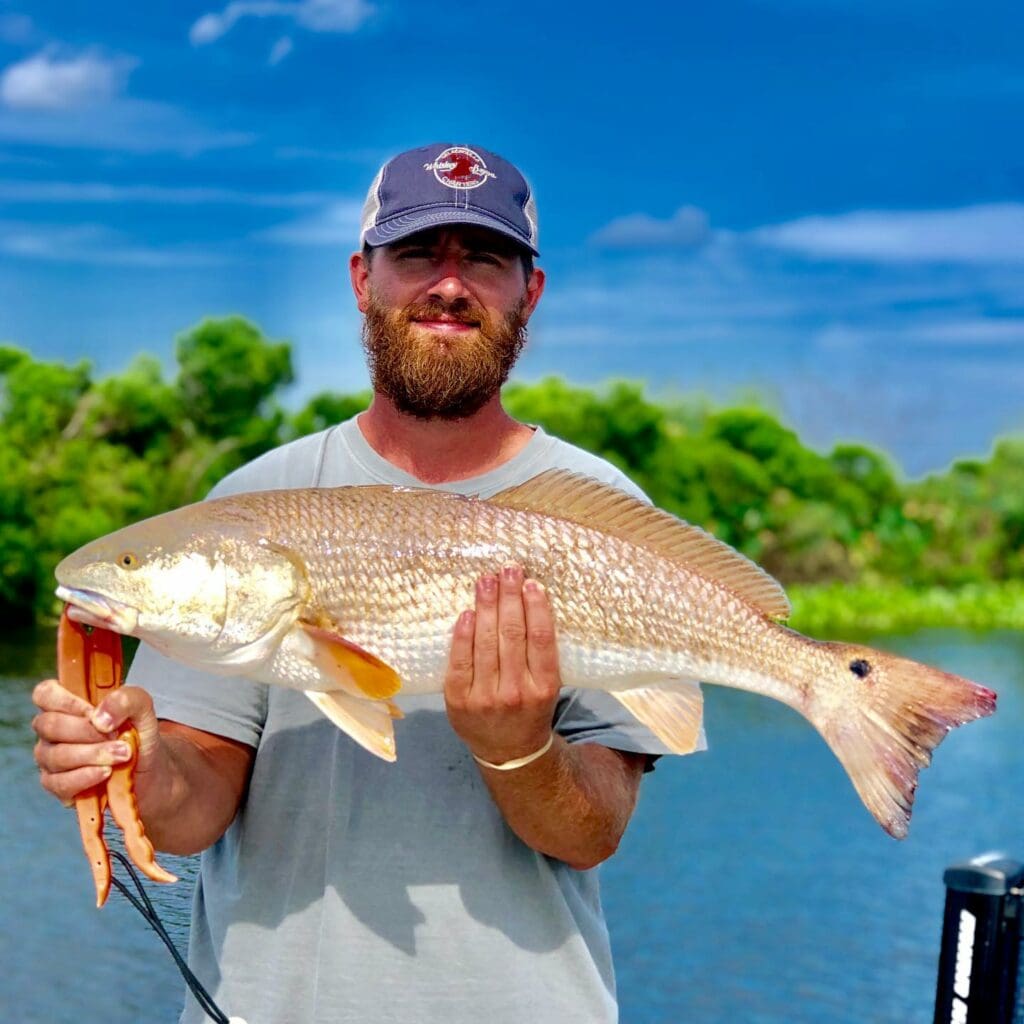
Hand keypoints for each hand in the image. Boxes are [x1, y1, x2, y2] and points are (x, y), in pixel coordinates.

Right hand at [32, 680, 162, 805]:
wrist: (149, 766)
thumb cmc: (137, 731)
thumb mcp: (142, 708)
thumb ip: (126, 700)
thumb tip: (99, 718)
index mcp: (67, 704)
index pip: (45, 694)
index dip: (65, 701)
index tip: (93, 711)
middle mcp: (52, 730)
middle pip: (49, 725)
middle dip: (86, 731)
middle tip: (116, 735)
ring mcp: (51, 758)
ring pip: (55, 756)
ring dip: (92, 754)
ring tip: (122, 754)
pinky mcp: (56, 785)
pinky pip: (59, 783)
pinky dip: (85, 777)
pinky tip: (106, 772)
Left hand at [444, 564, 561, 765]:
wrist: (508, 751)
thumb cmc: (530, 708)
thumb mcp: (547, 686)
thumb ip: (540, 653)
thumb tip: (529, 601)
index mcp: (545, 687)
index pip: (542, 639)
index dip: (536, 607)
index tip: (532, 583)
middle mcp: (517, 692)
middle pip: (513, 635)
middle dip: (509, 597)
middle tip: (507, 569)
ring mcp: (486, 698)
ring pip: (486, 643)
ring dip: (486, 606)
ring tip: (486, 581)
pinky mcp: (458, 701)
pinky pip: (460, 661)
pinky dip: (463, 635)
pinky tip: (468, 613)